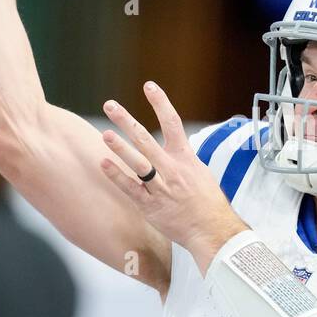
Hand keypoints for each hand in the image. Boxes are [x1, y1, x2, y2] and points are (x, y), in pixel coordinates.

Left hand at [99, 82, 249, 274]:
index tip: (149, 86)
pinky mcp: (150, 205)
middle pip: (146, 139)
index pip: (172, 122)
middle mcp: (172, 169)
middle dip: (126, 120)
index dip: (160, 102)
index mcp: (186, 158)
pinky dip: (117, 175)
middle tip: (110, 105)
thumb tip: (173, 147)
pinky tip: (104, 163)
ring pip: (138, 162)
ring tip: (105, 134)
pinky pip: (131, 188)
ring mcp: (160, 187)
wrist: (212, 230)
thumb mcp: (201, 173)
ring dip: (120, 147)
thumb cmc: (208, 203)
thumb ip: (183, 158)